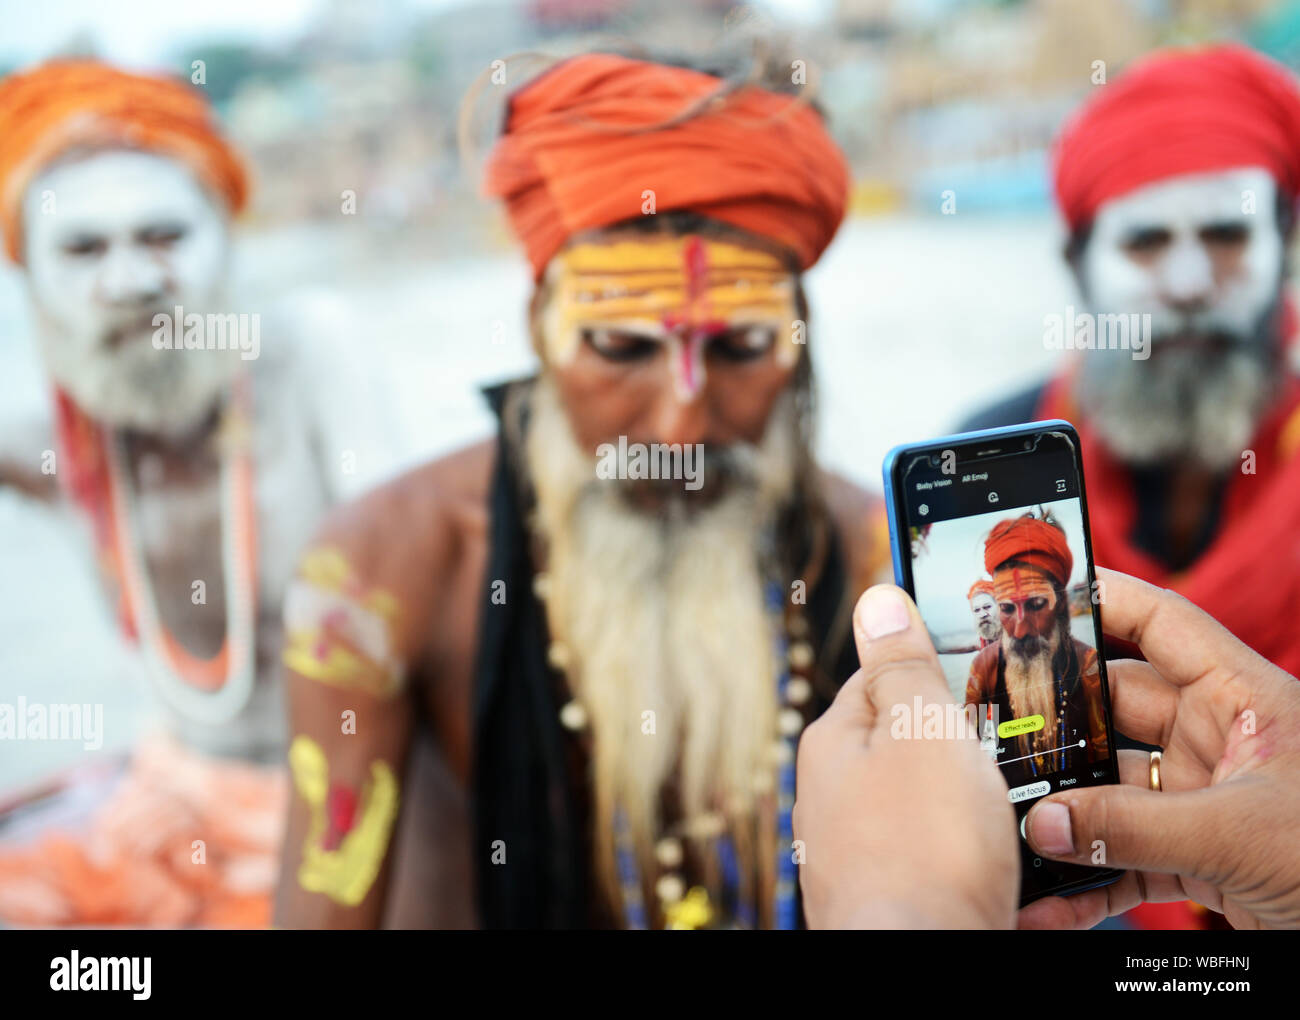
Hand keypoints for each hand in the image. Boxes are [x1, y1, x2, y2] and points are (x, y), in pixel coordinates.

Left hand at [794, 585, 1017, 927]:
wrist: (920, 961)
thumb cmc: (922, 847)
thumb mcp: (920, 727)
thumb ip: (901, 664)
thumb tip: (876, 601)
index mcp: (834, 742)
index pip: (884, 677)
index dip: (939, 671)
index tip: (984, 675)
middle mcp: (834, 796)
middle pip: (911, 743)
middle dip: (965, 745)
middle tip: (1011, 754)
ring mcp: (860, 850)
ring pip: (932, 804)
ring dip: (976, 804)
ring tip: (1014, 815)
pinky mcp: (893, 896)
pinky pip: (942, 857)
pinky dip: (973, 854)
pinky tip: (1002, 863)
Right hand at [1019, 568, 1299, 929]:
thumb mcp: (1242, 834)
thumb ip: (1135, 827)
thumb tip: (1044, 822)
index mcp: (1242, 699)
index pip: (1160, 623)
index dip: (1100, 599)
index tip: (1033, 597)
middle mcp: (1218, 739)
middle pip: (1114, 709)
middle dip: (1056, 725)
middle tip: (993, 733)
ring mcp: (1204, 799)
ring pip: (1110, 791)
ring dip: (1062, 815)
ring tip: (1011, 825)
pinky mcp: (1198, 856)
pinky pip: (1124, 857)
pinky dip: (1085, 878)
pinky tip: (1048, 899)